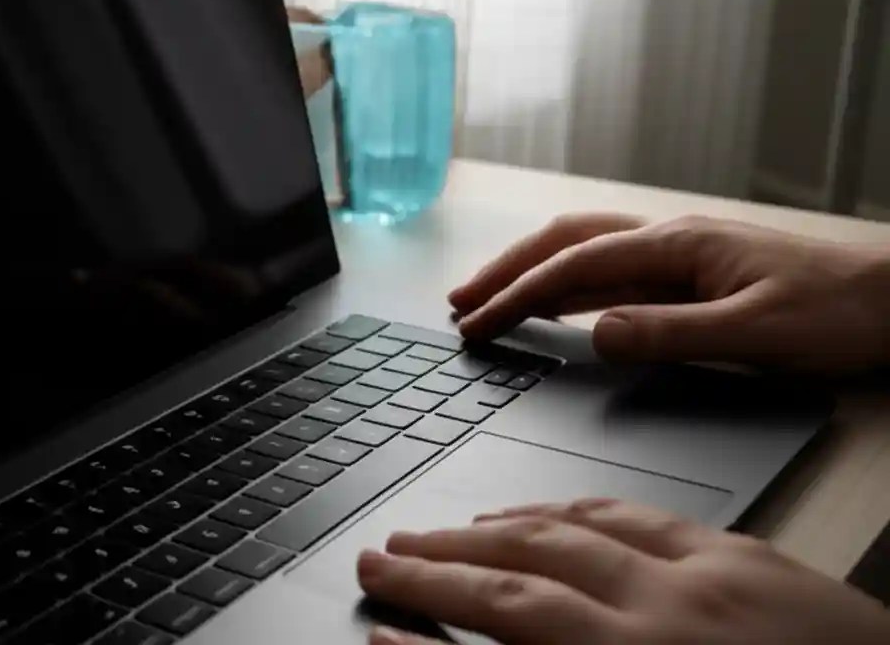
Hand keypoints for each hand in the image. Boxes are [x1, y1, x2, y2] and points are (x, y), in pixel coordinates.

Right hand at [357, 499, 889, 644]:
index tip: (377, 606)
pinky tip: (549, 511)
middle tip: (387, 553)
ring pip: (574, 526)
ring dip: (498, 524)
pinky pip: (641, 514)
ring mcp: (712, 575)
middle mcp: (670, 612)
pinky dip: (576, 508)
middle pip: (525, 567)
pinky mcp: (750, 557)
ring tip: (446, 530)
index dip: (430, 608)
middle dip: (443, 557)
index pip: (508, 618)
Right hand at [447, 213, 889, 372]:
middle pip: (564, 243)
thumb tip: (596, 334)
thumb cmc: (838, 310)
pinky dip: (567, 283)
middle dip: (505, 270)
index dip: (516, 295)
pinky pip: (610, 271)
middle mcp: (668, 240)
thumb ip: (671, 333)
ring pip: (582, 251)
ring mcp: (677, 253)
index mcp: (676, 245)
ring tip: (487, 296)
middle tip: (460, 303)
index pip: (573, 267)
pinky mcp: (689, 273)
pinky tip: (556, 304)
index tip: (475, 322)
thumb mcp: (756, 331)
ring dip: (530, 270)